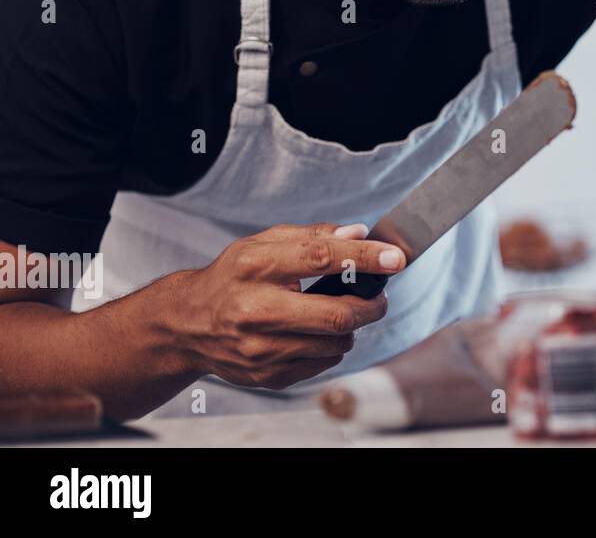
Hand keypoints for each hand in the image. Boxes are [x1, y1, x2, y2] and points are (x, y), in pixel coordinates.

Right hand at [165, 222, 404, 389]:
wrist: (186, 324)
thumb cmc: (232, 277)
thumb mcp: (263, 243)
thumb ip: (313, 235)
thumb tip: (359, 233)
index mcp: (255, 266)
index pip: (320, 258)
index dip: (364, 258)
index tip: (395, 258)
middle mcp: (255, 309)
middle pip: (335, 315)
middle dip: (371, 306)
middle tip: (379, 297)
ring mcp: (259, 348)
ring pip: (334, 344)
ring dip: (351, 328)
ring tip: (343, 314)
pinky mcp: (265, 375)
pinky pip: (321, 364)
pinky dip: (331, 348)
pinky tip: (318, 334)